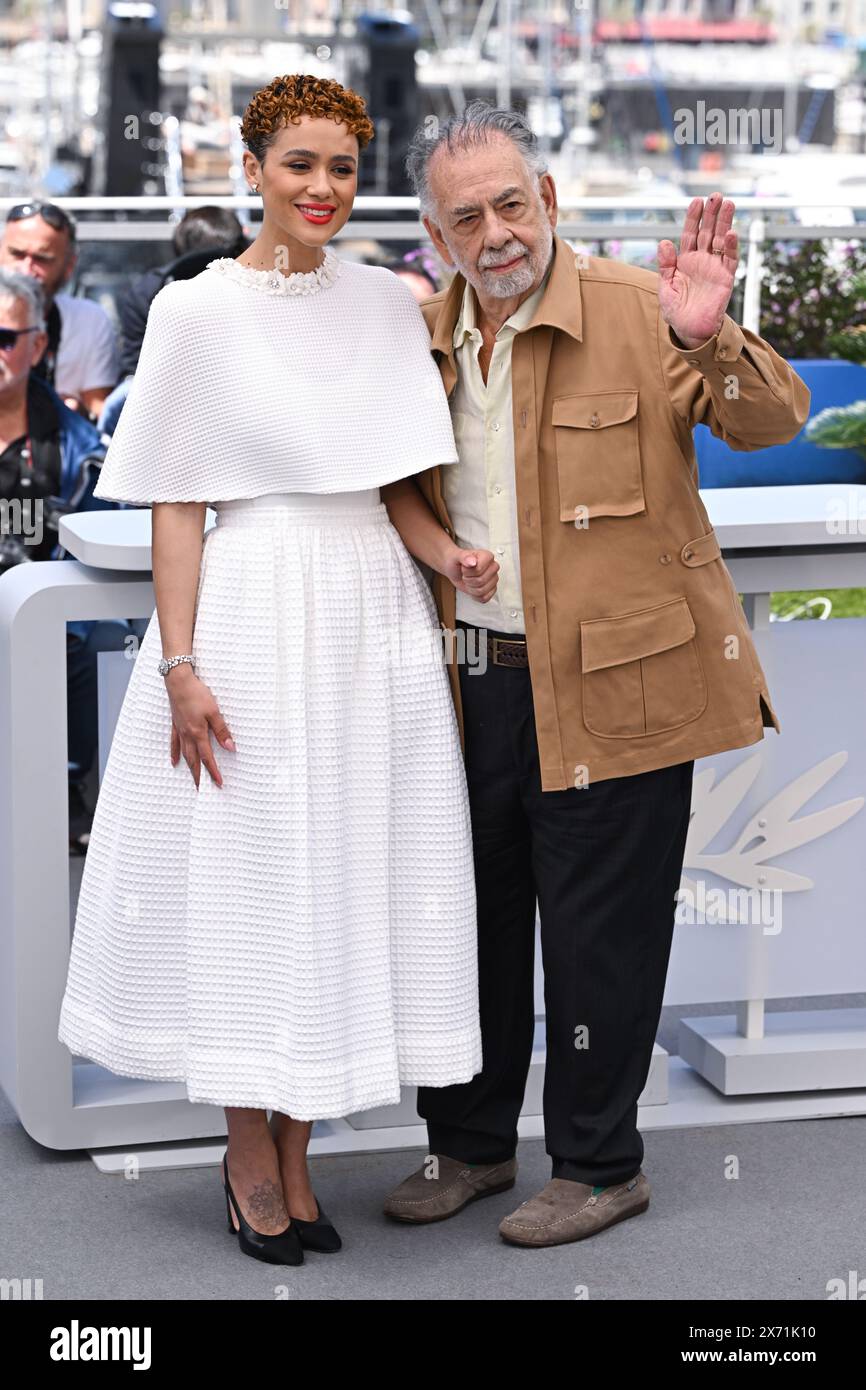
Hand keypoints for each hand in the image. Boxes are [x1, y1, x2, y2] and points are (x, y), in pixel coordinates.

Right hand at [166, 666, 234, 787]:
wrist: (178, 681)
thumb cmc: (197, 694)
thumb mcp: (214, 712)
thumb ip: (222, 730)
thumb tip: (230, 747)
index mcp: (198, 733)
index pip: (207, 757)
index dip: (213, 771)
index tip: (218, 783)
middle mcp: (187, 735)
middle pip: (194, 760)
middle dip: (199, 775)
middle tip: (203, 789)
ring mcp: (180, 730)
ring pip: (184, 754)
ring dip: (189, 767)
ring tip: (192, 779)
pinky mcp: (175, 724)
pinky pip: (174, 743)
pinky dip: (175, 753)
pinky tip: (175, 761)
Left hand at [443, 545, 499, 602]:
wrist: (454, 569)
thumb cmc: (457, 561)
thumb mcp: (457, 557)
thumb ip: (464, 557)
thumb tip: (472, 562)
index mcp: (487, 556)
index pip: (479, 570)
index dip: (468, 572)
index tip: (465, 567)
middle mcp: (493, 567)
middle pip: (481, 581)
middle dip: (468, 580)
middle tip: (466, 575)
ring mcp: (493, 579)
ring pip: (482, 591)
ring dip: (470, 588)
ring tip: (469, 580)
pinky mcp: (491, 589)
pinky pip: (484, 598)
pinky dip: (475, 595)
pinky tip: (472, 588)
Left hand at [657, 192, 737, 349]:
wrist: (689, 330)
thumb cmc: (676, 311)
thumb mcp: (665, 287)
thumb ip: (666, 265)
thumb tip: (663, 242)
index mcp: (685, 260)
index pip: (690, 234)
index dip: (693, 218)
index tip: (696, 201)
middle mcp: (701, 260)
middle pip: (707, 231)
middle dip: (711, 213)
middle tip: (716, 195)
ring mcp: (714, 267)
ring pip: (720, 240)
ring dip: (724, 222)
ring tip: (728, 204)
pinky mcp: (726, 278)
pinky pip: (729, 260)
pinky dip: (730, 247)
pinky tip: (730, 233)